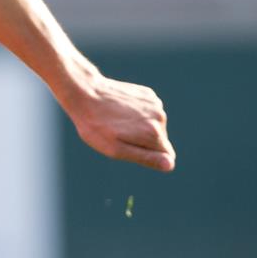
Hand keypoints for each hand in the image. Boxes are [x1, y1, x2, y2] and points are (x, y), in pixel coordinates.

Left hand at [60, 74, 174, 171]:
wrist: (86, 92)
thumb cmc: (96, 126)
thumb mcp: (116, 150)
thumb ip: (146, 158)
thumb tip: (170, 165)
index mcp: (154, 134)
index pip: (167, 157)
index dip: (149, 158)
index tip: (129, 149)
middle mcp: (160, 117)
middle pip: (160, 141)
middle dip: (143, 142)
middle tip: (119, 135)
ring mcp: (155, 103)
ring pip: (155, 126)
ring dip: (140, 127)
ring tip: (118, 122)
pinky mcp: (149, 94)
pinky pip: (149, 112)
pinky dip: (138, 114)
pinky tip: (121, 110)